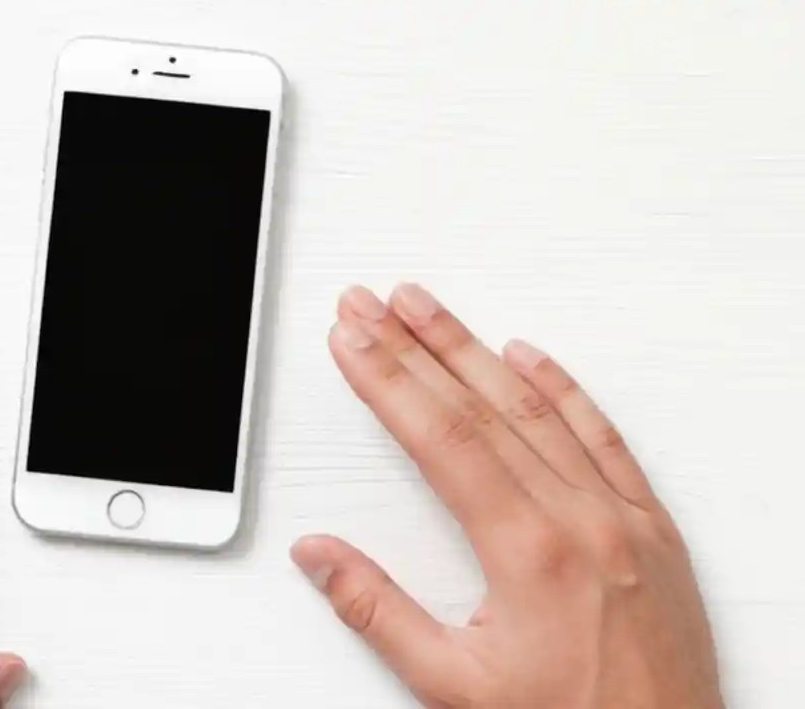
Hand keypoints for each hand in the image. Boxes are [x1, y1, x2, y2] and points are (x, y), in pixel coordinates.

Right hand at [292, 284, 721, 707]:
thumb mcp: (454, 687)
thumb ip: (378, 613)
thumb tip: (320, 556)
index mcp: (529, 552)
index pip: (441, 437)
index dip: (386, 380)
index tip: (351, 340)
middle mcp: (581, 519)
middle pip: (481, 406)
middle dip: (415, 346)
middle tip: (371, 304)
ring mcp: (622, 517)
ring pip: (539, 408)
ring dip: (475, 350)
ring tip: (428, 310)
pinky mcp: (654, 529)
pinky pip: (605, 437)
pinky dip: (565, 389)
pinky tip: (531, 356)